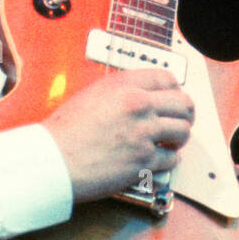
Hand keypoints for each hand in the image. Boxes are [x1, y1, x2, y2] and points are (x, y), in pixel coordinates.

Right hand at [42, 69, 193, 202]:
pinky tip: (159, 159)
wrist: (53, 161)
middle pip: (183, 103)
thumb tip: (143, 96)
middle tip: (181, 121)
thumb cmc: (65, 132)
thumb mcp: (92, 95)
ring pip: (183, 131)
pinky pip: (172, 159)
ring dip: (179, 138)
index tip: (173, 98)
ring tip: (171, 142)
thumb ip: (120, 91)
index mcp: (124, 85)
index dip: (174, 90)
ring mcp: (143, 133)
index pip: (167, 78)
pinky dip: (168, 161)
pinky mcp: (144, 160)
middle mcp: (138, 105)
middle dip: (185, 114)